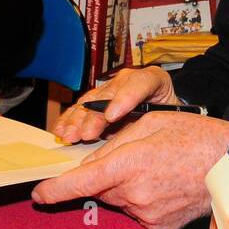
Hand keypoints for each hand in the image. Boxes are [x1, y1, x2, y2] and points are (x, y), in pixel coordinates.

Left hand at [33, 112, 228, 228]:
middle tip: (131, 157)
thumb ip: (115, 141)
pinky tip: (162, 184)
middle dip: (105, 174)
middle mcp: (136, 193)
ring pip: (118, 200)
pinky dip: (140, 199)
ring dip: (124, 186)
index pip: (82, 181)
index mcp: (131, 163)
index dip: (55, 189)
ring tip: (155, 169)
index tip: (39, 193)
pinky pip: (136, 212)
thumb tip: (92, 160)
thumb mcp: (151, 123)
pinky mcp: (158, 226)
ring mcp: (147, 214)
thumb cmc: (195, 136)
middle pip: (101, 188)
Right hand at [53, 66, 177, 143]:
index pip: (141, 83)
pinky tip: (60, 130)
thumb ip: (150, 129)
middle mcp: (129, 79)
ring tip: (70, 136)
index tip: (113, 116)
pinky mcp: (97, 99)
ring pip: (91, 100)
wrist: (163, 116)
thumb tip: (133, 149)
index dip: (125, 98)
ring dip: (78, 120)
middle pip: (109, 94)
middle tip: (87, 134)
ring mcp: (111, 88)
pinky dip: (69, 120)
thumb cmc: (167, 121)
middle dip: (95, 115)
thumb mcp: (165, 123)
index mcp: (154, 80)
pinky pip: (80, 107)